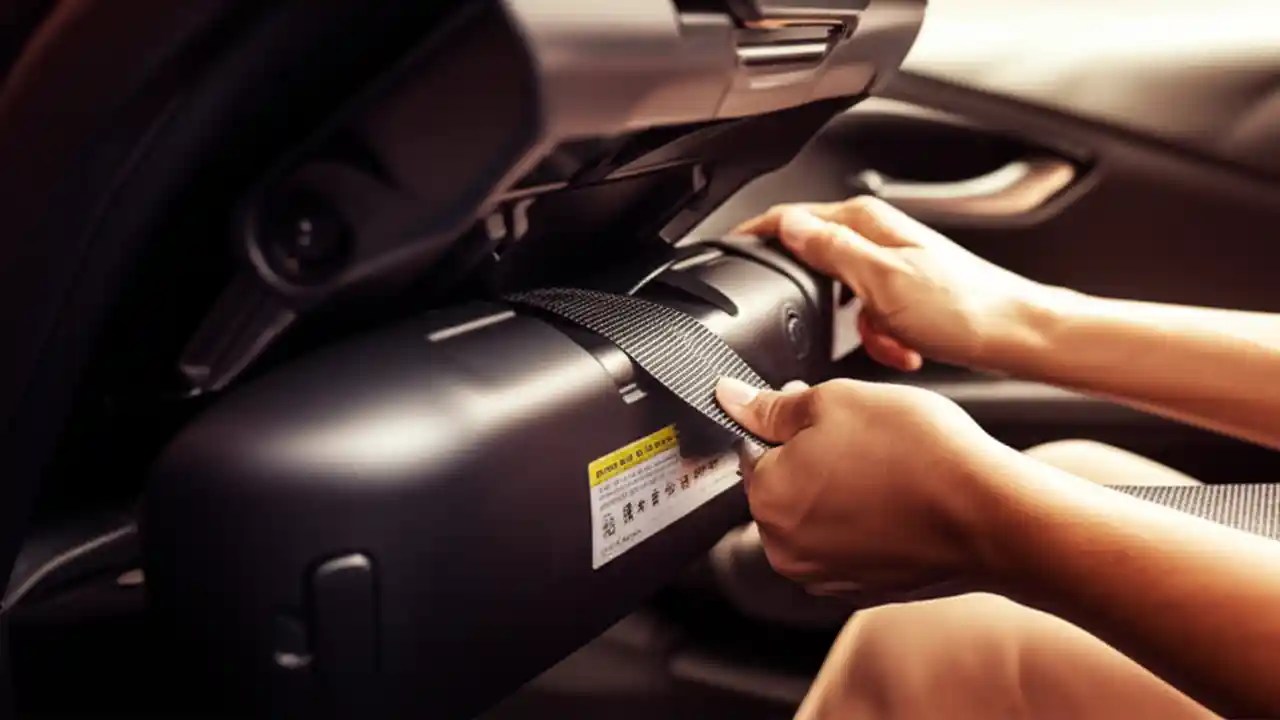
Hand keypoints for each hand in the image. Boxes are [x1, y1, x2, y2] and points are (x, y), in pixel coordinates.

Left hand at [718, 376, 1018, 597]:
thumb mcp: (837, 400)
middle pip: (784, 486)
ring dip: (840, 489)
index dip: (790, 422)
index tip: (825, 414)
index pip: (754, 448)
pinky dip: (866, 522)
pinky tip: (899, 500)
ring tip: (888, 468)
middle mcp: (785, 548)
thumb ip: (773, 405)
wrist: (990, 517)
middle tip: (865, 436)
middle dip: (813, 457)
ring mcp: (825, 575)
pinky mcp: (862, 589)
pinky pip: (849, 543)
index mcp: (767, 498)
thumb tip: (730, 397)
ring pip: (817, 515)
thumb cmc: (920, 455)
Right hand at [735, 196, 1062, 370]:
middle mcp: (877, 236)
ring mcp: (892, 263)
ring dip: (859, 328)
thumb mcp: (880, 281)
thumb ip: (830, 250)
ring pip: (843, 298)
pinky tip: (902, 348)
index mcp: (866, 223)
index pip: (791, 218)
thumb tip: (787, 226)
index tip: (729, 253)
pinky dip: (880, 338)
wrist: (1017, 336)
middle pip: (816, 263)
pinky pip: (870, 316)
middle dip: (820, 305)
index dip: (756, 236)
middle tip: (841, 329)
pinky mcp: (905, 292)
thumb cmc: (963, 309)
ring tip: (888, 342)